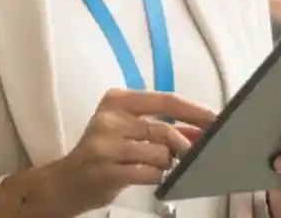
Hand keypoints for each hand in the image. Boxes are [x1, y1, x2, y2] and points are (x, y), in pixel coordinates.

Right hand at [0, 88, 214, 217]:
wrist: (65, 182)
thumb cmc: (102, 153)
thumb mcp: (128, 131)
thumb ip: (162, 127)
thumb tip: (200, 131)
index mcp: (117, 100)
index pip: (166, 99)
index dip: (194, 110)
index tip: (215, 119)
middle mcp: (110, 117)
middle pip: (165, 128)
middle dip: (184, 144)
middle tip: (192, 153)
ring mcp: (106, 144)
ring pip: (160, 153)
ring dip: (166, 163)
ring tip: (157, 166)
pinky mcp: (106, 170)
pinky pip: (149, 173)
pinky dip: (157, 177)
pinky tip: (151, 177)